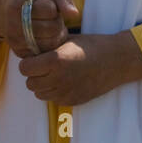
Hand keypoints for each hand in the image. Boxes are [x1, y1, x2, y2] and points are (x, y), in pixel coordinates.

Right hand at [0, 0, 80, 57]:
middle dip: (57, 22)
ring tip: (51, 28)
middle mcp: (14, 25)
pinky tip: (47, 38)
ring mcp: (16, 41)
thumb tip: (74, 14)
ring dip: (56, 35)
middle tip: (53, 19)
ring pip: (51, 43)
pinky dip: (50, 46)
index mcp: (18, 5)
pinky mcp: (20, 53)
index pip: (49, 9)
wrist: (4, 12)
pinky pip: (45, 53)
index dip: (54, 7)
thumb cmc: (31, 0)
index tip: (49, 6)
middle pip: (52, 28)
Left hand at [17, 32, 141, 105]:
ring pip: (39, 94)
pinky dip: (54, 92)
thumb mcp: (67, 41)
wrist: (117, 61)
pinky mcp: (72, 101)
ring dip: (43, 85)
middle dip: (34, 75)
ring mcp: (65, 93)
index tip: (35, 58)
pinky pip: (53, 100)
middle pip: (30, 83)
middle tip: (44, 66)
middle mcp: (58, 79)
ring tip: (55, 74)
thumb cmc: (93, 46)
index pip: (24, 68)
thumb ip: (47, 49)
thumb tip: (30, 53)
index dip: (28, 63)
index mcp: (55, 61)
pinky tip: (65, 81)